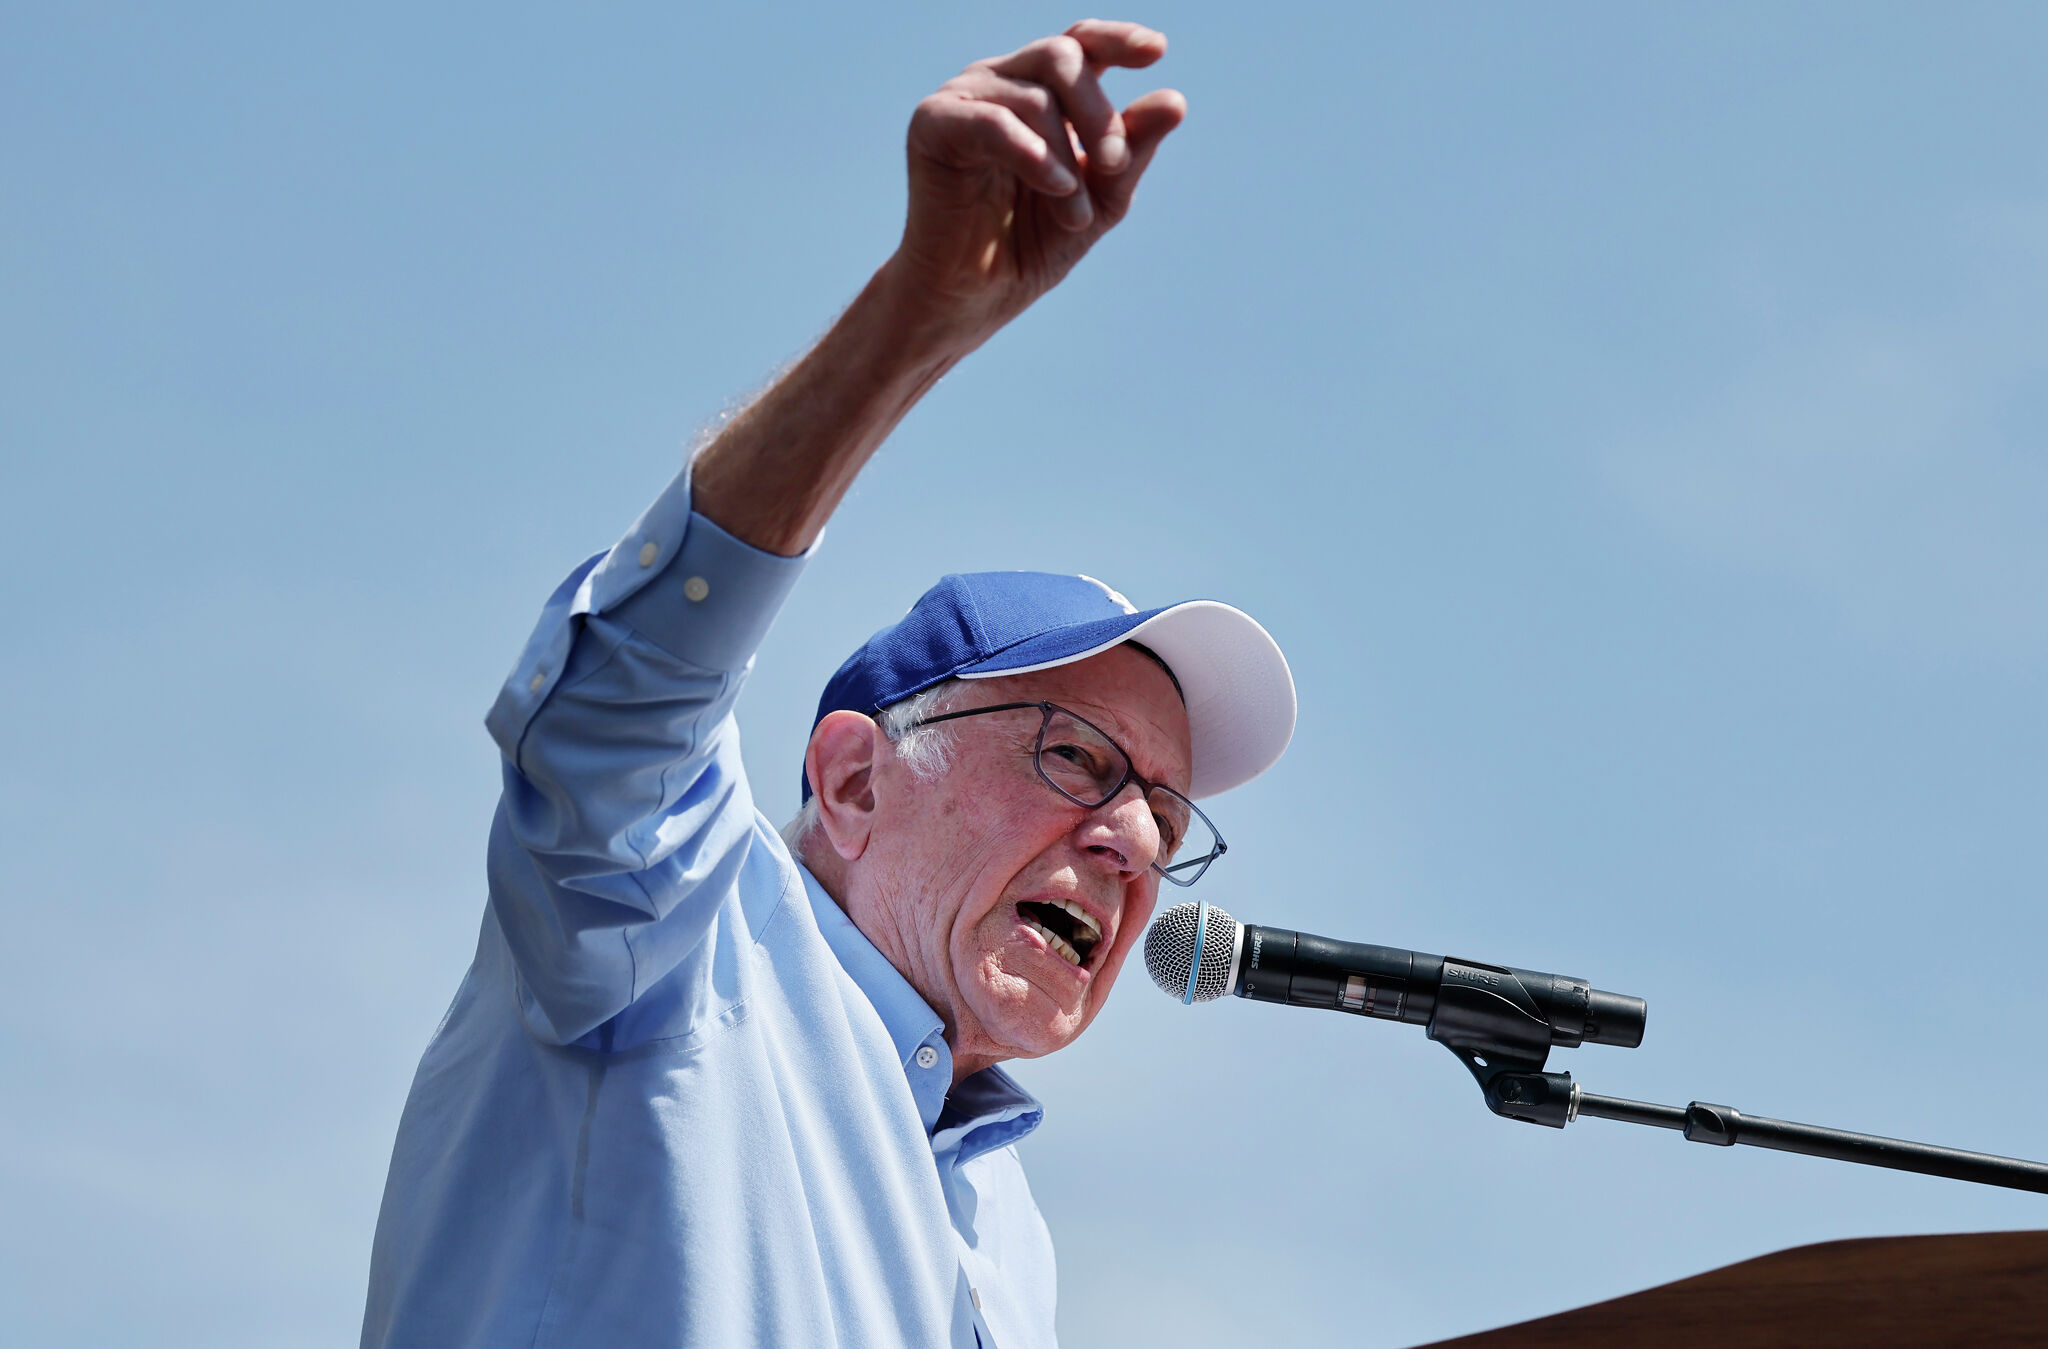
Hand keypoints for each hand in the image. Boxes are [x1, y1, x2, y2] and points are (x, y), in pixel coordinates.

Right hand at [888, 20, 1186, 349]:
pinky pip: (992, 122)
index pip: (1081, 41)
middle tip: (1115, 166)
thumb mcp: (1100, 198)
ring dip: (1067, 159)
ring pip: (1034, 96)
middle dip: (1098, 114)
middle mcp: (1001, 81)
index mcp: (1042, 90)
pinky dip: (1033, 154)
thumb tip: (1175, 101)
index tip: (1155, 51)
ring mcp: (963, 98)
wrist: (975, 298)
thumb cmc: (1032, 245)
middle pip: (1062, 57)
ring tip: (1076, 215)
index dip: (1118, 38)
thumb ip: (1132, 150)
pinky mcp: (932, 124)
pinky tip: (1057, 188)